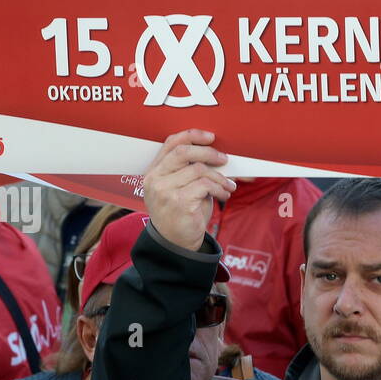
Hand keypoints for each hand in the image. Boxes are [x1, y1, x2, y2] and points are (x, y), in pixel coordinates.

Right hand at [143, 130, 235, 250]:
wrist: (176, 243)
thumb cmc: (181, 213)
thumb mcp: (180, 188)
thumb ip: (188, 169)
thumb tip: (216, 152)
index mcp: (153, 172)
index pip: (170, 143)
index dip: (192, 136)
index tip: (211, 137)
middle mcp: (155, 180)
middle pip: (183, 152)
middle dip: (208, 153)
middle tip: (223, 159)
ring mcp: (165, 191)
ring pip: (198, 170)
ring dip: (219, 177)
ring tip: (227, 185)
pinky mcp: (179, 202)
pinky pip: (205, 185)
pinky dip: (219, 188)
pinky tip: (223, 195)